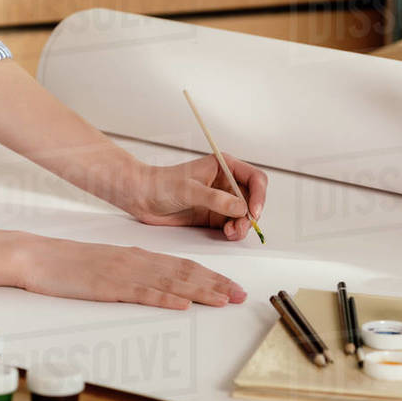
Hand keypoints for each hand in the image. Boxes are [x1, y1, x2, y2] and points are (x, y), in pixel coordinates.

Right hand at [12, 234, 245, 309]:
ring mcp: (124, 273)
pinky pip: (141, 293)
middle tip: (239, 295)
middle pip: (184, 273)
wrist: (38, 257)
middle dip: (215, 284)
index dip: (211, 276)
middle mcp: (137, 261)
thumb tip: (161, 287)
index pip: (182, 265)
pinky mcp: (108, 286)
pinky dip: (164, 299)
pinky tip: (181, 304)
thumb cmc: (70, 265)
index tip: (231, 286)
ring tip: (222, 299)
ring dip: (199, 292)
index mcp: (138, 256)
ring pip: (170, 282)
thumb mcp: (108, 265)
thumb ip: (135, 273)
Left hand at [128, 153, 267, 241]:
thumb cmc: (161, 184)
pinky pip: (232, 224)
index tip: (254, 211)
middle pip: (252, 199)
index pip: (255, 178)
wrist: (141, 197)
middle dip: (250, 215)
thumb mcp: (190, 190)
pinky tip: (226, 234)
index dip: (259, 195)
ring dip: (242, 225)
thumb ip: (216, 199)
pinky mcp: (213, 216)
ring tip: (230, 232)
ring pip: (243, 215)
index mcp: (224, 167)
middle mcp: (225, 183)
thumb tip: (241, 208)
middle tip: (240, 226)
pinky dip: (233, 231)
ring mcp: (220, 200)